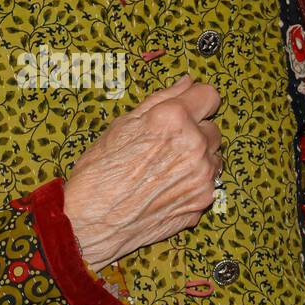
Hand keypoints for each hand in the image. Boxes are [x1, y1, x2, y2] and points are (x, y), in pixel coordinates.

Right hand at [62, 73, 223, 271]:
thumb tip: (186, 82)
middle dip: (195, 132)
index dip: (196, 101)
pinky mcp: (202, 202)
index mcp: (172, 119)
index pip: (209, 96)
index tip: (188, 108)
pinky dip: (192, 184)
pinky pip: (207, 184)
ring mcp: (202, 177)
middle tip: (166, 146)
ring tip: (164, 170)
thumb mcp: (122, 125)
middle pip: (213, 128)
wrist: (91, 222)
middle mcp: (194, 145)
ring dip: (197, 159)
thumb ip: (161, 100)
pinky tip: (165, 189)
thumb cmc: (98, 172)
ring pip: (213, 157)